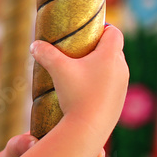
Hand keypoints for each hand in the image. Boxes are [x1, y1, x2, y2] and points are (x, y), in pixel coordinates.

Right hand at [30, 25, 128, 142]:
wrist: (88, 129)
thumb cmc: (76, 95)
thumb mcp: (57, 70)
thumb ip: (46, 54)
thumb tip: (34, 45)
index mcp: (110, 55)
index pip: (114, 32)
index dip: (103, 28)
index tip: (88, 32)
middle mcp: (121, 68)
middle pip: (114, 49)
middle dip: (98, 48)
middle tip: (78, 52)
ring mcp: (122, 86)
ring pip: (114, 68)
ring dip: (100, 67)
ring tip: (80, 73)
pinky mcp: (120, 102)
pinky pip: (112, 85)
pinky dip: (101, 83)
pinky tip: (85, 92)